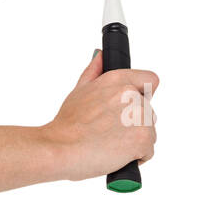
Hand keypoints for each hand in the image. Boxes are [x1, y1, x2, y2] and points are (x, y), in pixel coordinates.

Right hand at [43, 49, 158, 181]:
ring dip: (135, 141)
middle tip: (109, 131)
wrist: (61, 149)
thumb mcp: (79, 90)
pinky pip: (148, 151)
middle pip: (148, 111)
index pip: (150, 80)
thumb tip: (101, 55)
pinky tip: (116, 155)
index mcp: (118, 80)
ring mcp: (140, 117)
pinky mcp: (143, 139)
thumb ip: (95, 70)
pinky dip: (136, 157)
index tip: (131, 106)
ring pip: (149, 132)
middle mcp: (132, 95)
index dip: (143, 94)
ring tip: (110, 144)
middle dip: (134, 123)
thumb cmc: (67, 124)